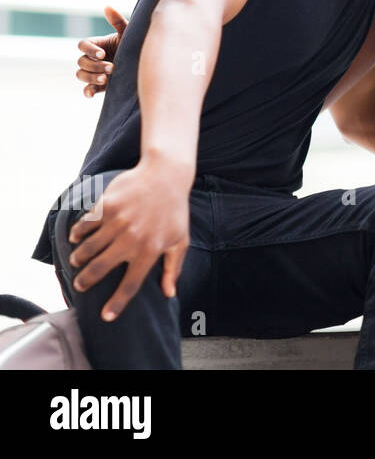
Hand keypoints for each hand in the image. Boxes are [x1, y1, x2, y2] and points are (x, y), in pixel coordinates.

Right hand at [67, 162, 190, 321]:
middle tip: (80, 284)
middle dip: (85, 281)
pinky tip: (76, 238)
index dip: (117, 303)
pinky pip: (84, 226)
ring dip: (78, 258)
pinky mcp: (106, 206)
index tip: (106, 317)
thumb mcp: (180, 240)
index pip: (131, 284)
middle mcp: (131, 238)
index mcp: (151, 250)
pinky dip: (77, 234)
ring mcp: (117, 222)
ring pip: (87, 249)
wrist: (166, 176)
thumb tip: (169, 293)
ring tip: (77, 261)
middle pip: (99, 269)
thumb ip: (174, 268)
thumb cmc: (174, 211)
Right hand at [76, 6, 127, 98]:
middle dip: (94, 65)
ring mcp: (94, 72)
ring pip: (81, 75)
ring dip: (90, 77)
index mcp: (96, 44)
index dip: (90, 49)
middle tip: (111, 67)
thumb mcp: (128, 34)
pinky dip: (87, 91)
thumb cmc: (134, 46)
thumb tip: (107, 6)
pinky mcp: (99, 85)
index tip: (102, 54)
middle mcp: (92, 58)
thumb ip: (117, 22)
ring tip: (106, 79)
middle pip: (81, 61)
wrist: (144, 65)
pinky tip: (91, 94)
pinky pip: (86, 89)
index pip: (82, 45)